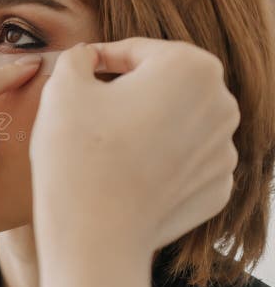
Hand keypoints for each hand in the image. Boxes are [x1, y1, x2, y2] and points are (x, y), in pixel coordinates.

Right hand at [29, 38, 239, 263]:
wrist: (95, 235)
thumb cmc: (78, 154)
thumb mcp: (63, 86)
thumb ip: (78, 57)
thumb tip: (86, 58)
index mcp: (192, 67)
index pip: (137, 50)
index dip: (99, 59)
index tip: (76, 73)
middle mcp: (223, 105)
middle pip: (162, 85)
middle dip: (127, 91)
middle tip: (87, 109)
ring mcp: (224, 152)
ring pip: (174, 122)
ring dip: (142, 125)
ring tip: (102, 145)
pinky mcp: (216, 189)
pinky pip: (181, 161)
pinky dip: (156, 161)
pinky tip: (123, 173)